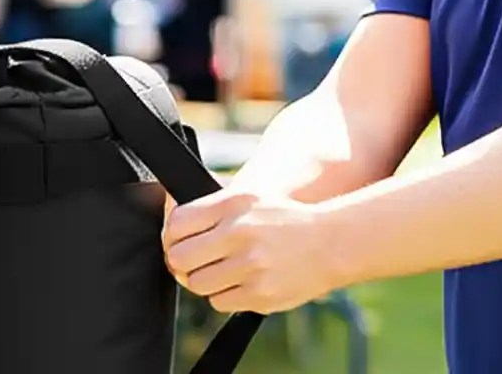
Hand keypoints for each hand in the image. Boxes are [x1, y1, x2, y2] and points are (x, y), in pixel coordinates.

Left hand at [163, 189, 342, 314]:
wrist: (331, 242)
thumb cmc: (283, 219)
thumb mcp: (248, 198)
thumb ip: (210, 207)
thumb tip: (170, 220)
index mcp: (233, 205)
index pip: (177, 223)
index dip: (171, 236)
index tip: (178, 241)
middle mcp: (239, 233)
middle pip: (179, 258)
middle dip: (181, 262)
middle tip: (191, 262)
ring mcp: (250, 266)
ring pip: (196, 283)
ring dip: (203, 280)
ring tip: (220, 271)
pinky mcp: (260, 294)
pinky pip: (218, 302)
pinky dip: (223, 295)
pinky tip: (238, 282)